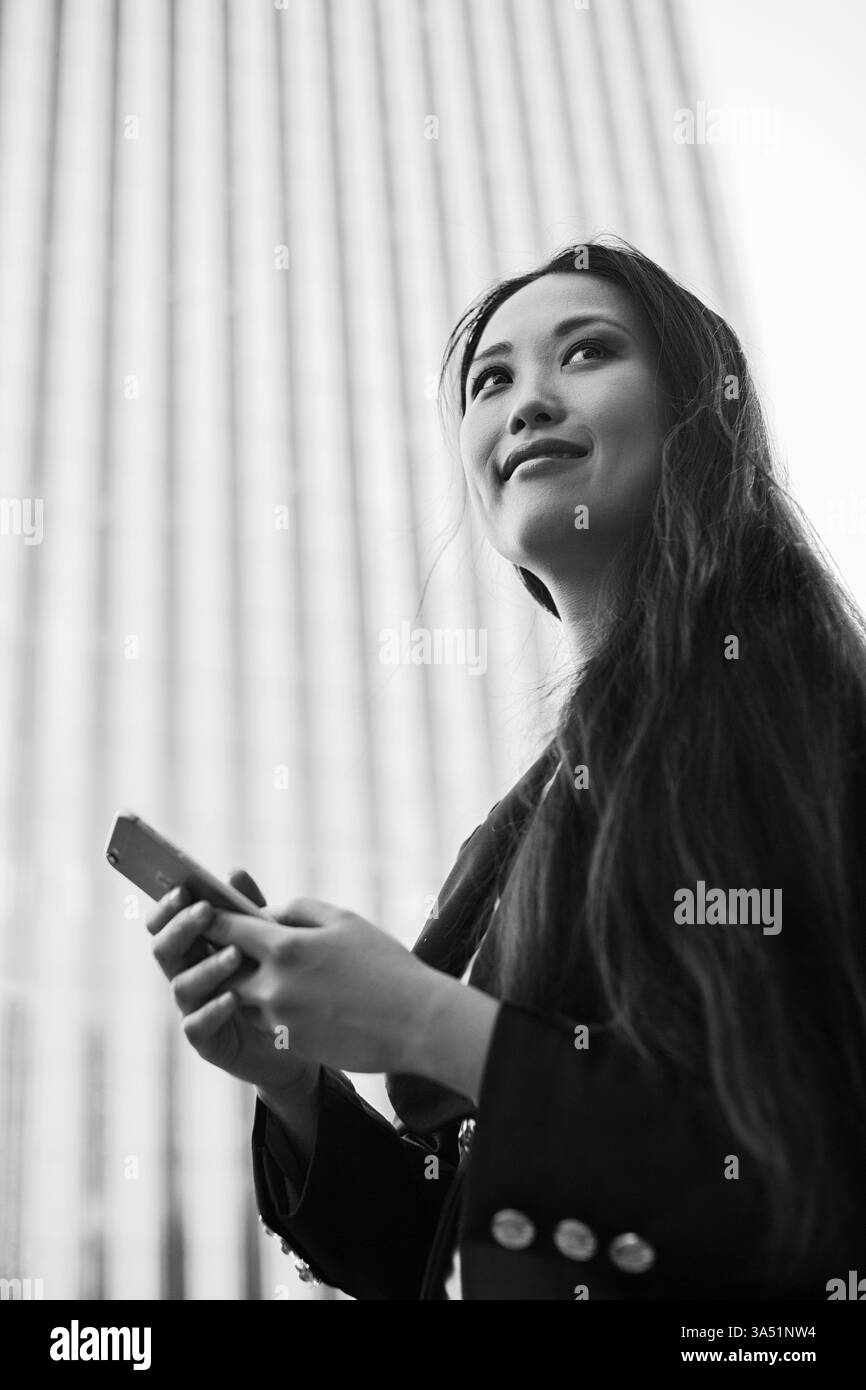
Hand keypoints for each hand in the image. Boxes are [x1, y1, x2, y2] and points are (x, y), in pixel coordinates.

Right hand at [146, 870, 320, 1098]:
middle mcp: (186, 975)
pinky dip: (213, 1009)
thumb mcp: (265, 939)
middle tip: (205, 911)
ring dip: (206, 966)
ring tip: (235, 954)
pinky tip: (233, 997)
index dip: (167, 906)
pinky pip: (197, 1024)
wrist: (297, 1034)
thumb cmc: (274, 979)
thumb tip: (234, 873)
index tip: (182, 888)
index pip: (165, 923)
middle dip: (181, 927)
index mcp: (194, 947)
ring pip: (182, 985)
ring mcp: (192, 1008)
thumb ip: (248, 910)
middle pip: (164, 949)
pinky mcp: (206, 1040)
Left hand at [203, 898, 441, 1075]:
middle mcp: (273, 985)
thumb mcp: (344, 921)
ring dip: (251, 986)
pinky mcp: (290, 1043)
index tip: (205, 913)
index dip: (212, 919)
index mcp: (285, 947)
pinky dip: (274, 1010)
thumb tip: (267, 914)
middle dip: (225, 958)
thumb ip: (298, 911)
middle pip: (223, 969)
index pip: (226, 929)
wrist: (416, 1022)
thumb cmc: (385, 964)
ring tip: (277, 975)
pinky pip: (266, 1023)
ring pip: (242, 999)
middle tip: (232, 947)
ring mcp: (279, 1019)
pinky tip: (303, 1002)